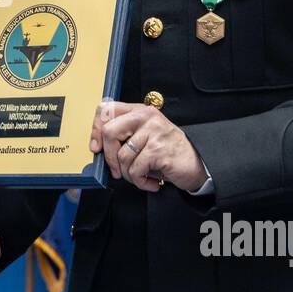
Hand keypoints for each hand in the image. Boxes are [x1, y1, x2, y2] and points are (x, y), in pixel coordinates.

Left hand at [90, 100, 206, 192]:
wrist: (197, 165)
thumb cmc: (167, 152)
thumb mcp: (144, 137)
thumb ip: (124, 135)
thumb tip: (98, 146)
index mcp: (140, 111)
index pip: (107, 109)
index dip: (95, 129)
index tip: (96, 147)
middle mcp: (146, 117)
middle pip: (109, 131)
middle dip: (109, 157)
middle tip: (117, 170)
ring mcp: (154, 132)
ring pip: (122, 156)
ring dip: (128, 174)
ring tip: (140, 177)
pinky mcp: (159, 149)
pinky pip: (135, 169)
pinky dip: (140, 181)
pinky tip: (150, 182)